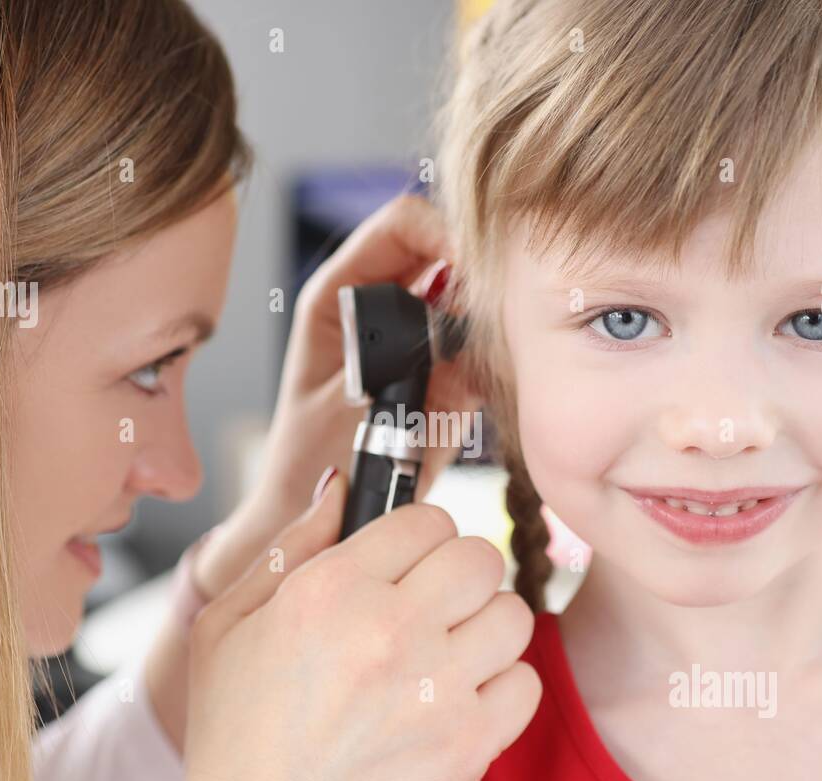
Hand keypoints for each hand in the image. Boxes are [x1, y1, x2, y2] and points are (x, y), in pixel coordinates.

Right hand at [124, 472, 540, 780]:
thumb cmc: (235, 738)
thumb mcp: (227, 625)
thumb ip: (291, 545)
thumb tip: (341, 486)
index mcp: (329, 591)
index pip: (427, 518)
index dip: (421, 535)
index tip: (412, 558)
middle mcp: (388, 632)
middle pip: (480, 557)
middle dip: (460, 572)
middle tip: (436, 602)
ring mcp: (435, 691)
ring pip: (512, 615)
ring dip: (483, 628)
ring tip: (446, 654)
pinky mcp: (467, 747)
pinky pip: (525, 684)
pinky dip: (500, 688)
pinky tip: (457, 701)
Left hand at [234, 192, 477, 546]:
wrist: (326, 516)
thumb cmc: (318, 464)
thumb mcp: (356, 408)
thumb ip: (409, 365)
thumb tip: (465, 328)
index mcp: (339, 291)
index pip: (404, 223)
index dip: (448, 232)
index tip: (481, 269)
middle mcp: (380, 300)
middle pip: (448, 247)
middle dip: (480, 272)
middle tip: (504, 312)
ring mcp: (416, 332)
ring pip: (474, 293)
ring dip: (492, 317)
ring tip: (498, 352)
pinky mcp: (446, 366)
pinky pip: (484, 343)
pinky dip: (496, 356)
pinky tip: (491, 383)